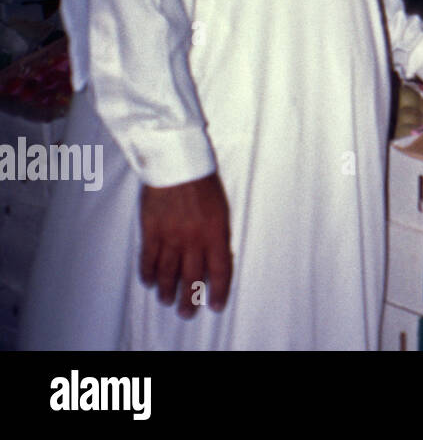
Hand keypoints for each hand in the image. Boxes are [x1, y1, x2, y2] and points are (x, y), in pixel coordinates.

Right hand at [139, 173, 233, 318]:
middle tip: (187, 313)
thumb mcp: (220, 209)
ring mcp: (170, 237)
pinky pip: (148, 259)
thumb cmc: (203, 182)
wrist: (177, 164)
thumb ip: (217, 235)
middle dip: (189, 300)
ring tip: (167, 301)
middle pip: (191, 278)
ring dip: (167, 290)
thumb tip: (216, 257)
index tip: (216, 306)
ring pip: (167, 273)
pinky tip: (148, 282)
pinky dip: (147, 274)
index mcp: (216, 233)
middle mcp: (193, 239)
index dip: (219, 291)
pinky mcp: (150, 231)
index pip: (220, 271)